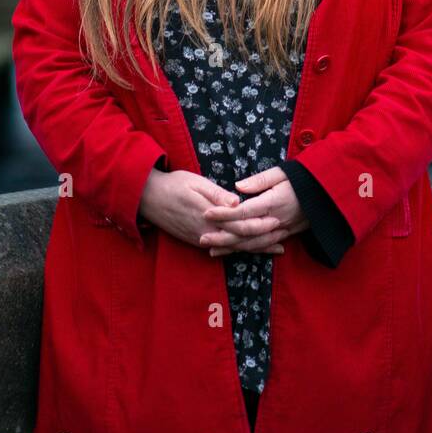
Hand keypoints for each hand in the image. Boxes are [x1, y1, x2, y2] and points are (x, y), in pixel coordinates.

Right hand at [138, 169, 285, 252]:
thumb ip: (217, 195)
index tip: (278, 222)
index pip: (240, 225)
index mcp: (209, 217)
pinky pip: (222, 249)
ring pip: (233, 248)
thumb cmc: (173, 184)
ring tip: (275, 247)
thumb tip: (238, 202)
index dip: (260, 225)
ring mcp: (200, 239)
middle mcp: (206, 233)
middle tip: (284, 238)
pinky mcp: (196, 241)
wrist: (148, 198)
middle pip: (240, 241)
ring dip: (255, 248)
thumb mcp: (195, 183)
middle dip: (263, 240)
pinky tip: (250, 249)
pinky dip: (238, 249)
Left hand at [199, 166, 308, 255]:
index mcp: (273, 202)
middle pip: (245, 233)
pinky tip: (232, 252)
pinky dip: (246, 251)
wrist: (328, 193)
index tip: (206, 213)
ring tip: (211, 250)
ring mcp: (281, 230)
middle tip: (202, 238)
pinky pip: (263, 246)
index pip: (243, 211)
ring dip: (231, 249)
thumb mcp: (282, 172)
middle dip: (222, 237)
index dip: (224, 214)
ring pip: (252, 244)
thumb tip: (237, 187)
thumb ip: (259, 180)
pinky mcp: (285, 235)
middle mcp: (276, 220)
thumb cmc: (302, 178)